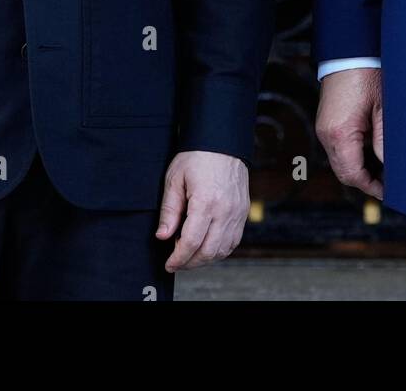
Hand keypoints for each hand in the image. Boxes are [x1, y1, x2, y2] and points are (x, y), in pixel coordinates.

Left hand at [155, 150, 249, 271]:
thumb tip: (162, 236)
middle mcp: (225, 210)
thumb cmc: (197, 157)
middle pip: (208, 251)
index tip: (169, 264)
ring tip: (190, 255)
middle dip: (190, 263)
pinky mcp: (243, 212)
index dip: (178, 258)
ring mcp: (237, 212)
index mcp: (206, 201)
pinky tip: (207, 246)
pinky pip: (233, 241)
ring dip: (205, 259)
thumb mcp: (175, 179)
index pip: (191, 242)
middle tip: (177, 262)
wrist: (223, 141)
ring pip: (223, 250)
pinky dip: (220, 250)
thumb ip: (169, 210)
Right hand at [315, 67, 383, 199]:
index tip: (388, 191)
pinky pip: (338, 148)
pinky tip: (372, 151)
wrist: (350, 52)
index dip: (371, 187)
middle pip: (344, 172)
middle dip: (365, 180)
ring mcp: (324, 127)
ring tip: (384, 167)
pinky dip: (354, 155)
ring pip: (341, 161)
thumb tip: (389, 168)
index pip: (353, 175)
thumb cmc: (368, 75)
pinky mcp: (326, 121)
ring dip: (359, 168)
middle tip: (389, 182)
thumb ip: (384, 143)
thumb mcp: (383, 111)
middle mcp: (326, 134)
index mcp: (340, 134)